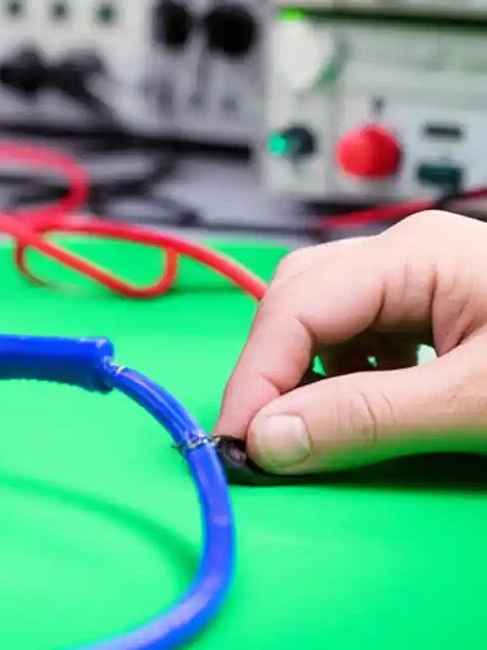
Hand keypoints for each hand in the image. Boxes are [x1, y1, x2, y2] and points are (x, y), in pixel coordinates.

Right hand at [216, 211, 486, 474]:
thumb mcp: (473, 403)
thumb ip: (367, 420)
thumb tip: (267, 440)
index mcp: (419, 254)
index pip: (297, 307)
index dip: (255, 378)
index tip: (235, 443)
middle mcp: (412, 254)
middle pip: (298, 301)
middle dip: (271, 370)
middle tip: (262, 440)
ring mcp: (426, 279)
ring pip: (325, 319)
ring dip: (305, 374)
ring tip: (311, 430)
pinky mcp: (439, 311)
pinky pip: (362, 336)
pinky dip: (342, 377)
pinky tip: (357, 412)